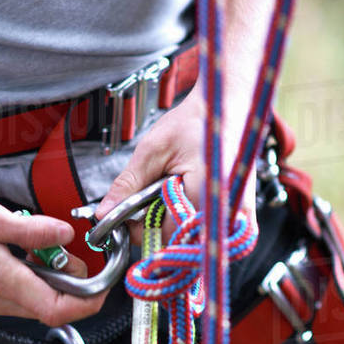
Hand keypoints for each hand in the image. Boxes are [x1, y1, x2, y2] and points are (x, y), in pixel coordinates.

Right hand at [0, 184, 105, 325]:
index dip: (90, 301)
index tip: (105, 281)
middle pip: (52, 305)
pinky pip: (18, 290)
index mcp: (4, 281)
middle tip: (69, 247)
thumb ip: (29, 230)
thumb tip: (65, 236)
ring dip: (50, 275)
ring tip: (42, 241)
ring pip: (35, 298)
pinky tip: (21, 245)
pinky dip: (31, 272)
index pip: (60, 309)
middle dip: (72, 281)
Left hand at [96, 96, 256, 245]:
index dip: (136, 227)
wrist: (228, 104)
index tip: (123, 215)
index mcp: (207, 198)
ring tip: (171, 186)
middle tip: (150, 192)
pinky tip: (185, 193)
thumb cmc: (198, 120)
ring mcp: (237, 218)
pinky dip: (188, 216)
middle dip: (154, 222)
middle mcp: (228, 216)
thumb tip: (104, 213)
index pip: (161, 235)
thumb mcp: (154, 150)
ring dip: (171, 219)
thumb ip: (127, 185)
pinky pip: (205, 230)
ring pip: (189, 236)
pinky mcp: (239, 216)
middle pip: (176, 239)